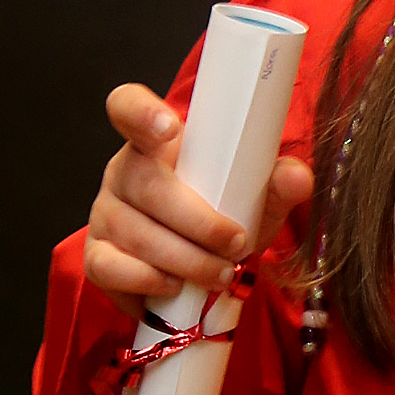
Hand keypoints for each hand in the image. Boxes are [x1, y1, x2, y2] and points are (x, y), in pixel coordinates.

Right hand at [82, 83, 314, 305]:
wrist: (199, 269)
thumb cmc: (221, 219)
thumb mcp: (254, 200)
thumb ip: (276, 184)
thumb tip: (297, 177)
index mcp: (155, 144)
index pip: (128, 108)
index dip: (140, 112)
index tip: (169, 127)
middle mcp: (122, 173)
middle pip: (147, 185)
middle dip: (198, 222)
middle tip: (236, 244)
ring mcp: (105, 214)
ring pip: (135, 232)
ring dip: (186, 259)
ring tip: (221, 274)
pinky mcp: (97, 257)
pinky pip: (110, 268)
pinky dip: (149, 281)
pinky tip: (176, 287)